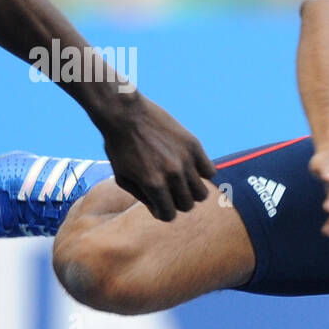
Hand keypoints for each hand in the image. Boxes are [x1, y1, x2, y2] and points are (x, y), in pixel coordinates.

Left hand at [99, 94, 214, 220]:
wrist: (124, 113)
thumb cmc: (118, 146)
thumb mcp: (122, 177)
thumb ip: (142, 197)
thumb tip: (161, 209)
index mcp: (153, 185)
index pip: (169, 215)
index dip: (163, 212)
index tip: (158, 202)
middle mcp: (173, 174)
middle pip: (188, 205)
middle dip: (177, 202)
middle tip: (168, 190)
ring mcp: (186, 160)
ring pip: (202, 193)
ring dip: (192, 191)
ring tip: (182, 181)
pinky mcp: (194, 145)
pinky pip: (210, 171)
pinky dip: (202, 173)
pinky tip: (190, 166)